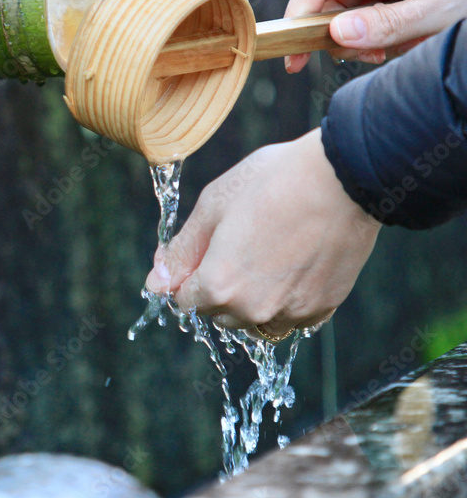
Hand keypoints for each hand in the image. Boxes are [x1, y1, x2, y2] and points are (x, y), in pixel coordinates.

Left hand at [144, 130, 381, 336]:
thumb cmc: (271, 183)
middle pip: (217, 312)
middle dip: (217, 286)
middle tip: (237, 243)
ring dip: (249, 297)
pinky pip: (289, 317)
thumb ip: (181, 252)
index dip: (186, 274)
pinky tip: (292, 264)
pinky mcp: (321, 309)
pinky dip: (284, 299)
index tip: (202, 250)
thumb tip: (154, 284)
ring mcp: (289, 313)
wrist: (344, 179)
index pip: (183, 300)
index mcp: (218, 286)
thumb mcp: (212, 206)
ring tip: (265, 253)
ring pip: (252, 319)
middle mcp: (252, 310)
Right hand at [284, 0, 466, 72]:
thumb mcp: (445, 13)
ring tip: (395, 52)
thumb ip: (388, 25)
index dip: (298, 18)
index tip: (294, 59)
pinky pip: (380, 5)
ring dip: (365, 34)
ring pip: (356, 3)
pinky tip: (407, 42)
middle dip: (338, 31)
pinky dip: (385, 30)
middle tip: (366, 60)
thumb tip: (335, 35)